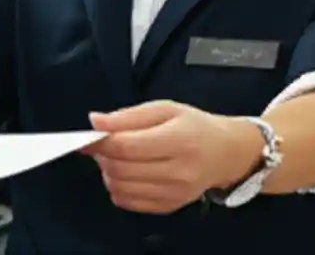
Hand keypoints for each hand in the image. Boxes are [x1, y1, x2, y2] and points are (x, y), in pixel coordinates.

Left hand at [85, 101, 262, 213]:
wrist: (228, 154)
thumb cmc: (194, 126)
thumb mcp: (165, 109)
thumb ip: (127, 116)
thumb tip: (95, 121)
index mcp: (179, 141)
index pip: (127, 147)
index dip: (100, 142)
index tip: (87, 137)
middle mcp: (179, 172)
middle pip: (121, 169)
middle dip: (102, 156)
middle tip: (104, 144)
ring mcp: (175, 194)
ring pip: (121, 188)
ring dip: (108, 172)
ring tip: (117, 157)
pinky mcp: (171, 207)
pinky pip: (129, 202)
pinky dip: (118, 187)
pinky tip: (127, 173)